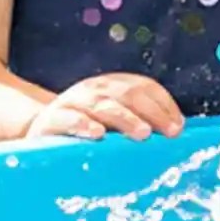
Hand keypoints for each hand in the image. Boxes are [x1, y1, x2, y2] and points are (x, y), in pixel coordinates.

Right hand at [25, 72, 184, 140]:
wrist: (40, 131)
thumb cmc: (87, 130)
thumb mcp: (114, 123)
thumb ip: (141, 124)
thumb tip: (176, 135)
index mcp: (114, 86)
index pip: (145, 87)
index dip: (164, 104)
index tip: (179, 127)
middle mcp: (96, 89)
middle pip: (128, 94)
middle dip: (152, 112)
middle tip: (170, 132)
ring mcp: (73, 102)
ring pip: (103, 105)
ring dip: (126, 118)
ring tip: (143, 133)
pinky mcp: (51, 120)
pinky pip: (68, 119)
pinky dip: (83, 125)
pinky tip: (97, 134)